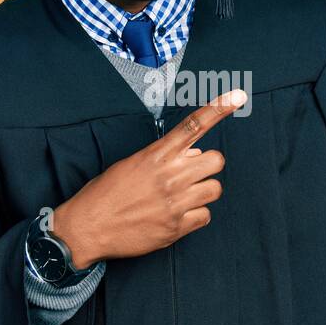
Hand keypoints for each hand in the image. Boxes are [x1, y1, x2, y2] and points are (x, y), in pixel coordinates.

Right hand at [48, 88, 246, 265]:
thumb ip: (164, 158)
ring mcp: (174, 203)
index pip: (193, 126)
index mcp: (155, 156)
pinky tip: (176, 216)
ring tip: (183, 197)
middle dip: (208, 167)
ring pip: (215, 189)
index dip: (218, 109)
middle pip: (217, 161)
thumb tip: (195, 156)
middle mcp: (168, 176)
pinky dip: (195, 216)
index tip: (238, 96)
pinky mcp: (175, 228)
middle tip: (192, 175)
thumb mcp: (131, 165)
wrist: (87, 228)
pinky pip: (205, 216)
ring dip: (203, 192)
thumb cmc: (106, 194)